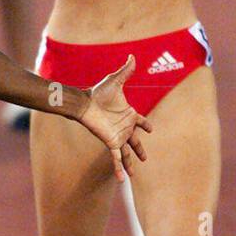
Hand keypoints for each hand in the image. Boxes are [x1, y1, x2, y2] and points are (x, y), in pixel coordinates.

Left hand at [76, 56, 152, 181]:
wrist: (84, 103)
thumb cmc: (98, 93)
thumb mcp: (115, 81)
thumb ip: (125, 71)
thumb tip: (132, 56)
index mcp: (128, 115)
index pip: (141, 122)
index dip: (146, 125)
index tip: (151, 129)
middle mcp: (124, 127)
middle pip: (135, 141)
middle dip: (140, 150)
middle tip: (145, 158)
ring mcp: (117, 136)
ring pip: (127, 152)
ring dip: (131, 163)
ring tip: (133, 174)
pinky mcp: (110, 142)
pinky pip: (116, 158)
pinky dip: (119, 168)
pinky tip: (122, 179)